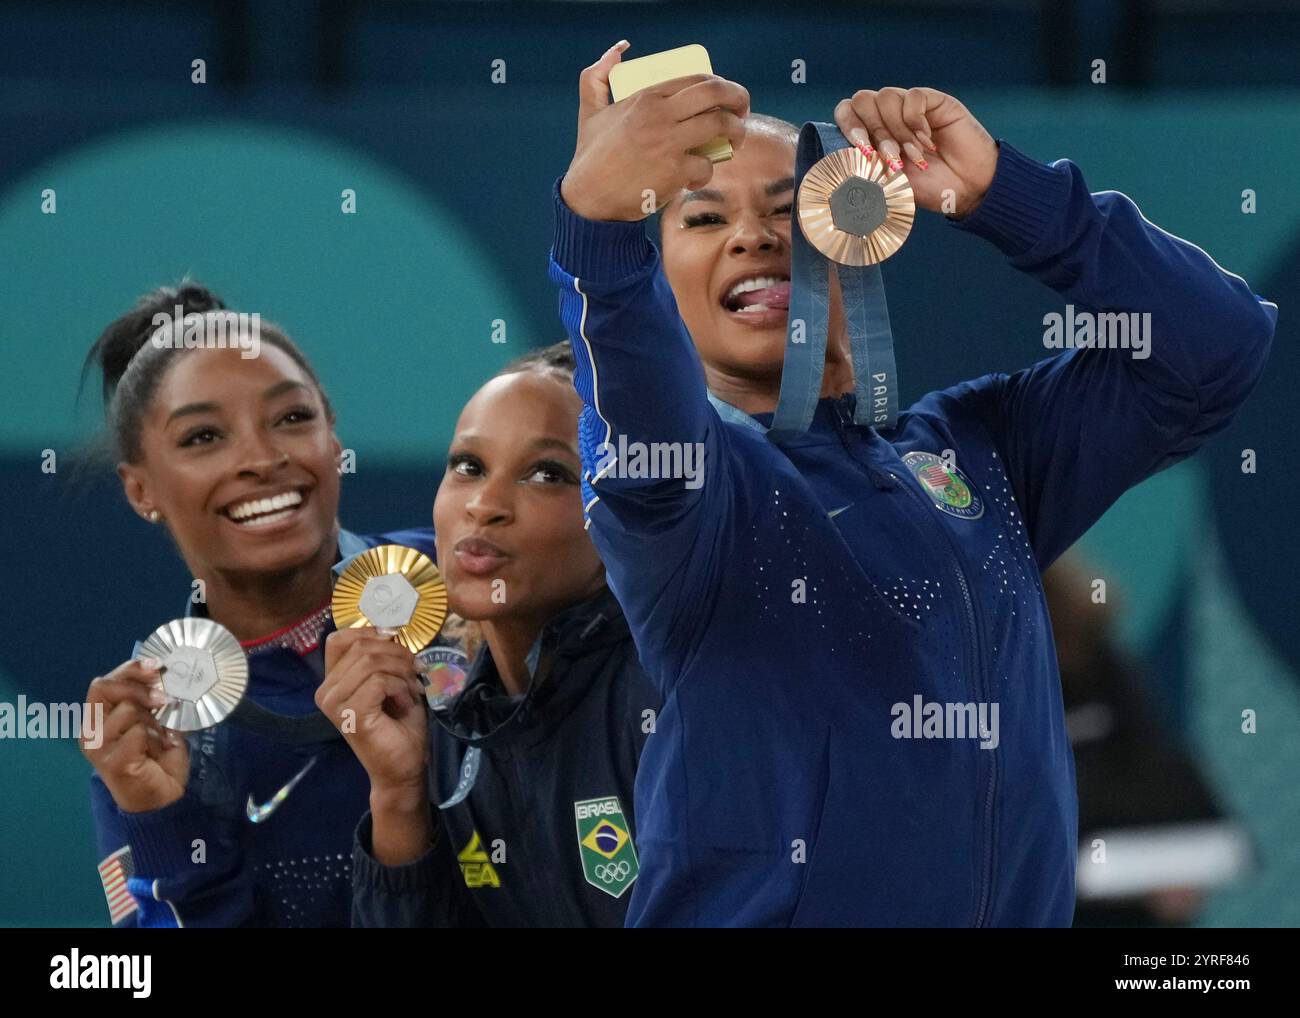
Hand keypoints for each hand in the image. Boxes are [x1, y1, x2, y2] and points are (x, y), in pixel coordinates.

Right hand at [82, 658, 188, 812]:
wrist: (162, 799)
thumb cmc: (157, 759)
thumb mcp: (154, 722)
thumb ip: (150, 701)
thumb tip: (163, 672)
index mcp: (99, 719)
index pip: (104, 682)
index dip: (129, 669)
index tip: (157, 665)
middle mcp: (91, 731)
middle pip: (103, 688)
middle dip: (139, 687)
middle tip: (164, 699)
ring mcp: (98, 747)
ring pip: (126, 710)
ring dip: (153, 720)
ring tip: (160, 737)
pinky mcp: (112, 761)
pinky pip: (137, 733)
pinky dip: (156, 738)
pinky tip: (160, 750)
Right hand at [316, 628, 427, 796]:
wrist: (403, 768)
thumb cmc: (400, 725)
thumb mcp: (392, 681)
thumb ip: (384, 657)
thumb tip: (391, 627)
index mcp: (332, 681)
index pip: (339, 638)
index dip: (371, 631)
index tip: (398, 640)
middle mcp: (325, 691)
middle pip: (360, 646)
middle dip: (397, 654)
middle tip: (417, 671)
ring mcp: (334, 704)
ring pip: (371, 662)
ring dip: (402, 672)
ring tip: (412, 691)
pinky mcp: (350, 714)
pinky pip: (379, 681)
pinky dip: (401, 688)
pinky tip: (406, 705)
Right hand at [561, 40, 750, 221]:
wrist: (589, 197)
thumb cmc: (592, 156)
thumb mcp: (590, 110)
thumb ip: (597, 76)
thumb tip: (619, 50)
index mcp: (646, 97)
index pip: (696, 79)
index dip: (720, 84)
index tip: (725, 97)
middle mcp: (660, 114)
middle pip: (715, 92)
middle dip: (739, 98)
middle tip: (743, 111)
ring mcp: (669, 142)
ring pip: (720, 124)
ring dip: (737, 131)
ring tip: (736, 141)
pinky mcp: (675, 171)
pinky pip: (707, 165)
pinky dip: (707, 172)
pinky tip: (697, 176)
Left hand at [834, 87, 996, 217]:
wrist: (968, 189)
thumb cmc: (929, 188)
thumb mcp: (890, 184)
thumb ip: (867, 168)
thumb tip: (844, 161)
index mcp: (872, 134)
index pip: (845, 112)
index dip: (848, 127)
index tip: (862, 152)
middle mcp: (888, 116)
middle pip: (862, 99)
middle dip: (873, 131)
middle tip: (892, 157)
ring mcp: (910, 107)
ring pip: (886, 96)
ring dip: (897, 131)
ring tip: (914, 155)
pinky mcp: (933, 100)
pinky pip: (913, 96)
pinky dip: (916, 122)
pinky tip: (928, 142)